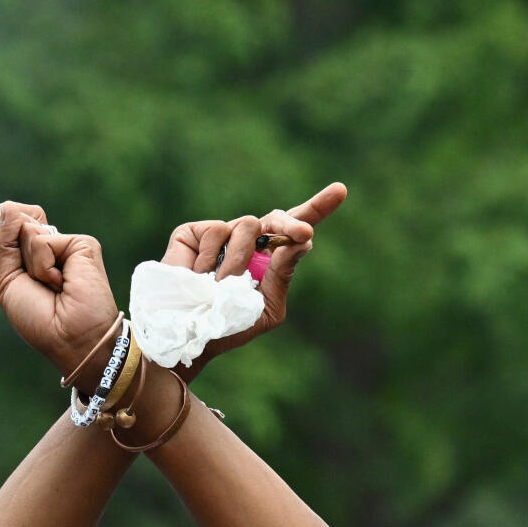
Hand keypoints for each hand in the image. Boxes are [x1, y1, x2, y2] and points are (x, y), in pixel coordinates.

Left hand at [0, 201, 120, 381]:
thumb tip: (6, 209)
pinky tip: (62, 283)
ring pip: (29, 231)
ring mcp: (68, 246)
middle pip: (21, 219)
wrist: (69, 339)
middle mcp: (53, 248)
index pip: (16, 221)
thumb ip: (3, 244)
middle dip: (15, 251)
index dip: (3, 215)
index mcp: (35, 256)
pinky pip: (44, 241)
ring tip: (52, 287)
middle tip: (36, 284)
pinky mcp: (84, 245)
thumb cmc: (39, 320)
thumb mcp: (8, 281)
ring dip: (32, 266)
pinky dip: (44, 267)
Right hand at [159, 181, 347, 376]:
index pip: (296, 231)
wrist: (186, 335)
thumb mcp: (265, 309)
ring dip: (239, 260)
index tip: (340, 191)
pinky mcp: (194, 232)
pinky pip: (216, 231)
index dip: (318, 207)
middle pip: (276, 218)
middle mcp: (247, 242)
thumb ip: (283, 276)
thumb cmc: (228, 327)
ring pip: (248, 225)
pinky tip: (200, 275)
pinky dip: (211, 258)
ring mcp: (221, 234)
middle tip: (301, 233)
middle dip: (291, 223)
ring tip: (221, 285)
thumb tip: (301, 241)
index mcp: (269, 260)